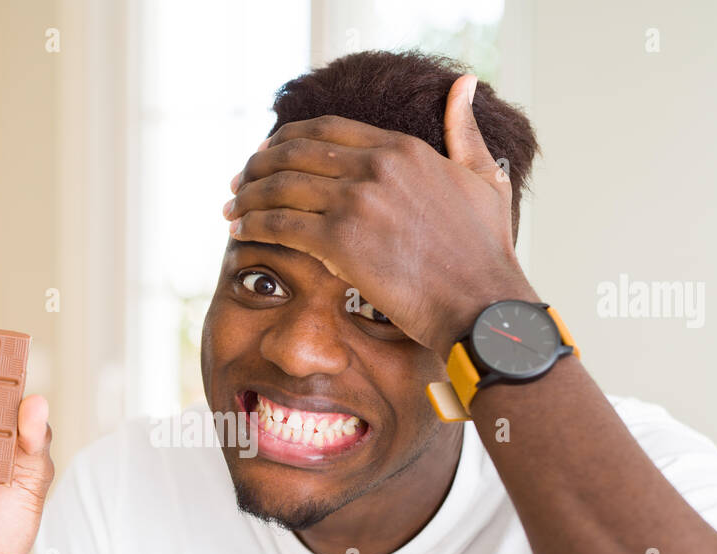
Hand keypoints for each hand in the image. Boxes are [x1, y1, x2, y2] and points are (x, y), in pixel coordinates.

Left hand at [224, 74, 535, 354]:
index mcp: (402, 149)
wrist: (482, 304)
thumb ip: (465, 132)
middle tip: (237, 182)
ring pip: (280, 188)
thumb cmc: (485, 253)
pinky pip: (279, 225)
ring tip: (231, 209)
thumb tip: (464, 85)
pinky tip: (240, 232)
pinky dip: (253, 225)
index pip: (324, 129)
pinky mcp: (340, 243)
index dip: (287, 139)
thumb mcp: (482, 179)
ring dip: (247, 197)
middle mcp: (375, 167)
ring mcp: (356, 202)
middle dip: (257, 166)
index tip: (267, 154)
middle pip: (294, 153)